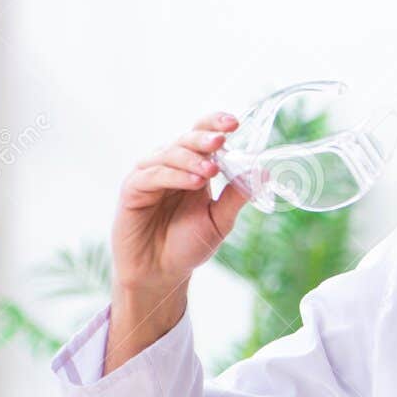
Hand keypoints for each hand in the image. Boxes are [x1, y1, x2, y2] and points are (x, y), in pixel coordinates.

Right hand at [106, 112, 247, 370]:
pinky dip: (173, 176)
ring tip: (211, 170)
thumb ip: (237, 195)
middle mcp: (170, 167)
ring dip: (190, 159)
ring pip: (168, 155)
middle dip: (204, 139)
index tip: (234, 123)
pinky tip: (193, 182)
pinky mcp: (132, 191)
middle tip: (221, 141)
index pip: (202, 137)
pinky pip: (151, 176)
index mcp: (193, 168)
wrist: (162, 273)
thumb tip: (264, 171)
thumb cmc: (189, 245)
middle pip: (185, 140)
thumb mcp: (220, 220)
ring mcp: (149, 177)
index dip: (215, 125)